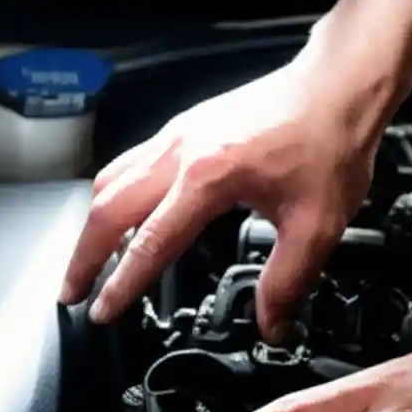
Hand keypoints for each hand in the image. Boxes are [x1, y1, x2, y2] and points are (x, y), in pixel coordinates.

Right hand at [60, 60, 378, 341]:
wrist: (338, 86)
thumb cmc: (329, 140)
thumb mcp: (317, 226)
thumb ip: (288, 282)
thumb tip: (272, 325)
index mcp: (207, 177)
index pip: (148, 243)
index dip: (121, 285)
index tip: (102, 313)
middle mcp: (181, 150)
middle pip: (107, 208)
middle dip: (83, 256)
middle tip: (72, 292)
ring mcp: (178, 134)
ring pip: (112, 180)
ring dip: (93, 224)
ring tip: (87, 260)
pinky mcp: (186, 127)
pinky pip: (131, 162)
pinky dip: (113, 195)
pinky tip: (121, 213)